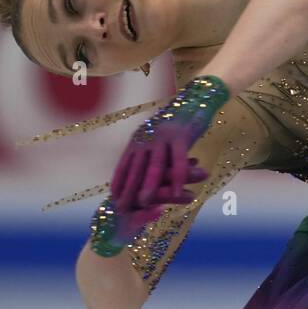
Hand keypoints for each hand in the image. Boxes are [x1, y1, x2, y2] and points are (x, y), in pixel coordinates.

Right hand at [90, 158, 208, 256]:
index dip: (179, 164)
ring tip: (193, 196)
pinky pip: (140, 216)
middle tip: (204, 173)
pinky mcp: (127, 220)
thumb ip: (168, 181)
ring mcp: (131, 203)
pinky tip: (160, 212)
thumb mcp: (150, 195)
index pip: (162, 167)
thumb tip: (190, 163)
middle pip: (160, 177)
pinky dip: (148, 214)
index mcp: (140, 177)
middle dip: (183, 175)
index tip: (197, 161)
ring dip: (173, 195)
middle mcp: (136, 187)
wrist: (110, 230)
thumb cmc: (133, 210)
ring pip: (153, 196)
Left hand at [109, 75, 229, 211]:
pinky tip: (177, 193)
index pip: (124, 164)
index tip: (112, 199)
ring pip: (154, 165)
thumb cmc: (176, 127)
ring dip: (148, 185)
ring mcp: (163, 136)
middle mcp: (147, 137)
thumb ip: (149, 158)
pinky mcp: (181, 136)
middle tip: (121, 207)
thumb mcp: (157, 142)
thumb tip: (141, 181)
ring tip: (143, 203)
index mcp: (138, 139)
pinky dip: (177, 178)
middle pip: (135, 167)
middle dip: (128, 189)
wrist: (194, 101)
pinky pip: (178, 161)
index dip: (118, 182)